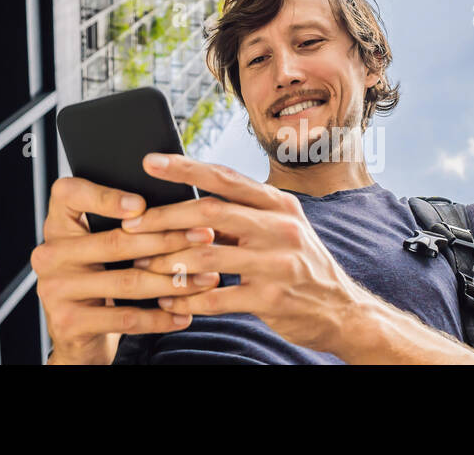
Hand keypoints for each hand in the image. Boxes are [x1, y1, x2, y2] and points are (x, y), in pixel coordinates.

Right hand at [32, 177, 221, 364]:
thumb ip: (126, 224)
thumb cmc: (99, 275)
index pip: (69, 194)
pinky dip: (159, 317)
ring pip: (126, 281)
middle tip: (204, 236)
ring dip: (173, 281)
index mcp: (58, 223)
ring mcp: (55, 289)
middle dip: (168, 239)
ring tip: (205, 278)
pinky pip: (124, 318)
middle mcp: (50, 253)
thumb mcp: (102, 244)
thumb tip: (181, 208)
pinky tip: (183, 314)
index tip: (142, 203)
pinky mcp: (68, 322)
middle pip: (115, 241)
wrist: (77, 330)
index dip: (105, 197)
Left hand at [121, 153, 377, 353]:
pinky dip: (186, 300)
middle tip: (130, 224)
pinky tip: (167, 301)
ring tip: (142, 266)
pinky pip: (216, 298)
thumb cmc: (302, 266)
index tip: (150, 162)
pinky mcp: (271, 299)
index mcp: (279, 204)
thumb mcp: (283, 229)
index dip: (185, 168)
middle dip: (163, 217)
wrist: (342, 310)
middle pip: (210, 213)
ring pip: (207, 257)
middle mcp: (280, 228)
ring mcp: (277, 263)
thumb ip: (245, 214)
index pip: (225, 178)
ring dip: (168, 263)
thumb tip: (189, 202)